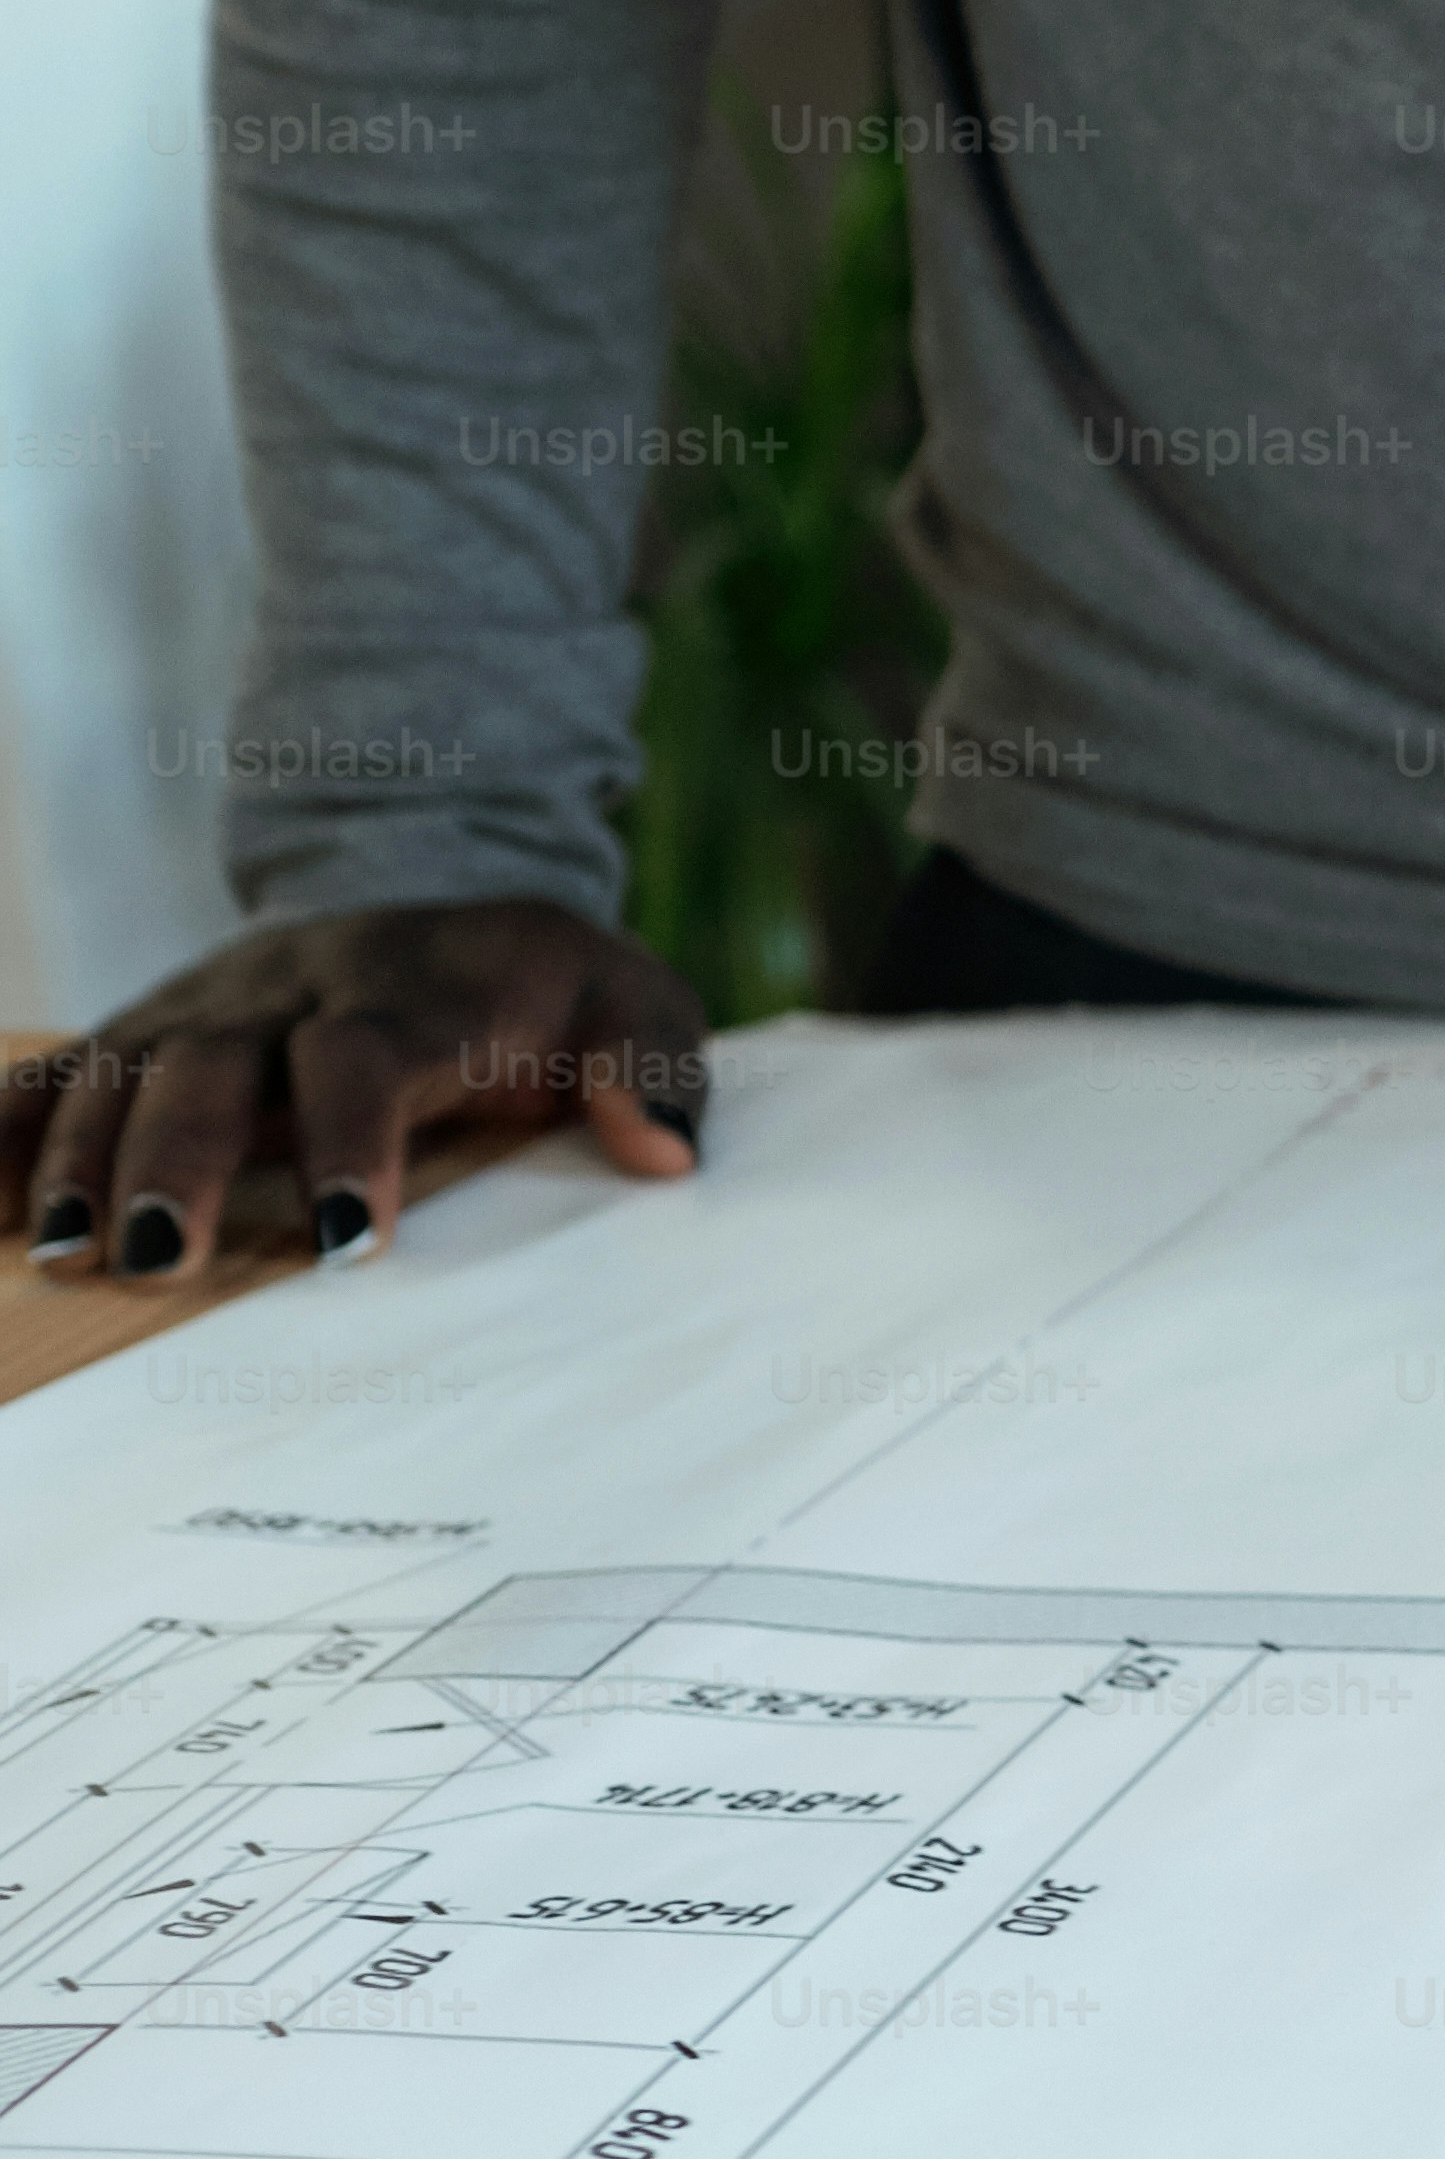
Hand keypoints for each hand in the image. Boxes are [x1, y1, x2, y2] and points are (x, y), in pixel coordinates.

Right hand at [12, 902, 706, 1280]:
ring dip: (81, 1156)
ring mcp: (208, 1006)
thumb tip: (665, 1146)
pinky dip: (10, 1123)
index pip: (365, 1055)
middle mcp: (289, 990)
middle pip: (213, 1063)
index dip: (347, 1139)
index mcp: (410, 991)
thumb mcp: (633, 1005)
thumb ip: (657, 1066)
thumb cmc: (552, 989)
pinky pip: (66, 1068)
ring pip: (123, 1068)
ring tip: (63, 1252)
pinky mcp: (153, 1028)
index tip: (345, 1238)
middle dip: (173, 1157)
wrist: (457, 897)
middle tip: (154, 1260)